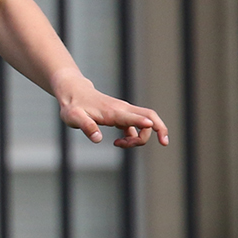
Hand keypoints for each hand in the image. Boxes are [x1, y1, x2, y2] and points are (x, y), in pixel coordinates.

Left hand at [54, 74, 169, 148]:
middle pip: (150, 116)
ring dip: (140, 138)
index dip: (146, 125)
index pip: (135, 117)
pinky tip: (118, 142)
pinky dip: (133, 137)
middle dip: (160, 129)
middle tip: (164, 143)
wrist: (73, 93)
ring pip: (145, 122)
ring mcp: (124, 112)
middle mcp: (123, 109)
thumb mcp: (74, 118)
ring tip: (118, 144)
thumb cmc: (73, 106)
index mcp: (114, 111)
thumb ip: (86, 127)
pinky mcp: (121, 116)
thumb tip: (98, 139)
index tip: (157, 133)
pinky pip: (136, 127)